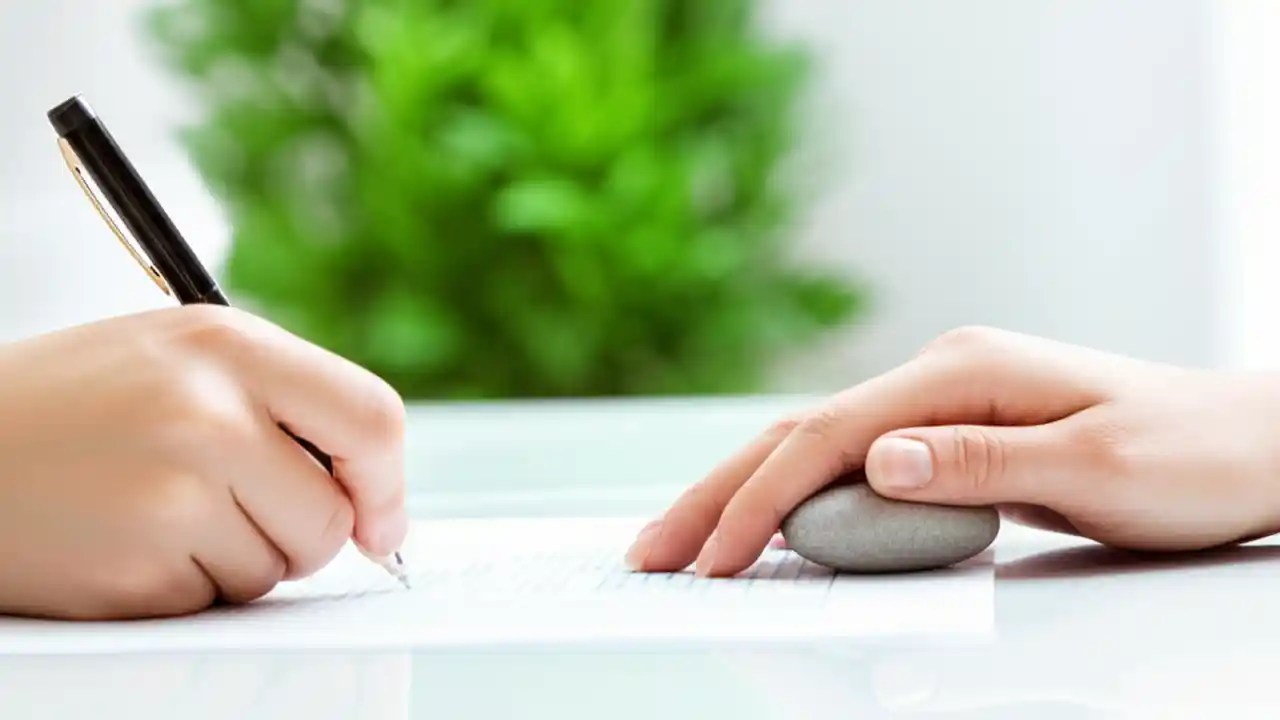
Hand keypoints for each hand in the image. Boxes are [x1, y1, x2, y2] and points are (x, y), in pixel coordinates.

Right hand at [0, 306, 406, 618]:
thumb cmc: (67, 406)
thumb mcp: (177, 359)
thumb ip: (278, 403)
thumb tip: (372, 492)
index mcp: (226, 345)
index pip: (371, 416)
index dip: (388, 481)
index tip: (380, 519)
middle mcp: (208, 412)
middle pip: (331, 515)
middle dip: (302, 534)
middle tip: (233, 511)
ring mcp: (173, 492)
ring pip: (276, 568)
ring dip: (234, 558)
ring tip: (154, 510)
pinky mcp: (137, 568)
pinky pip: (213, 601)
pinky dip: (181, 587)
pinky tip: (123, 541)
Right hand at [627, 326, 1279, 576]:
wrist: (1248, 443)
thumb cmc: (1188, 454)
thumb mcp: (1097, 463)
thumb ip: (981, 462)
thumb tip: (872, 461)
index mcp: (960, 374)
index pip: (826, 436)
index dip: (759, 500)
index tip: (715, 561)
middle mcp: (936, 380)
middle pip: (796, 433)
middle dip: (716, 494)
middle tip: (652, 551)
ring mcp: (937, 407)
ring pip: (811, 448)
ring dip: (740, 496)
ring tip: (685, 543)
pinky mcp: (946, 439)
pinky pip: (846, 468)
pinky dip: (790, 500)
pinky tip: (762, 526)